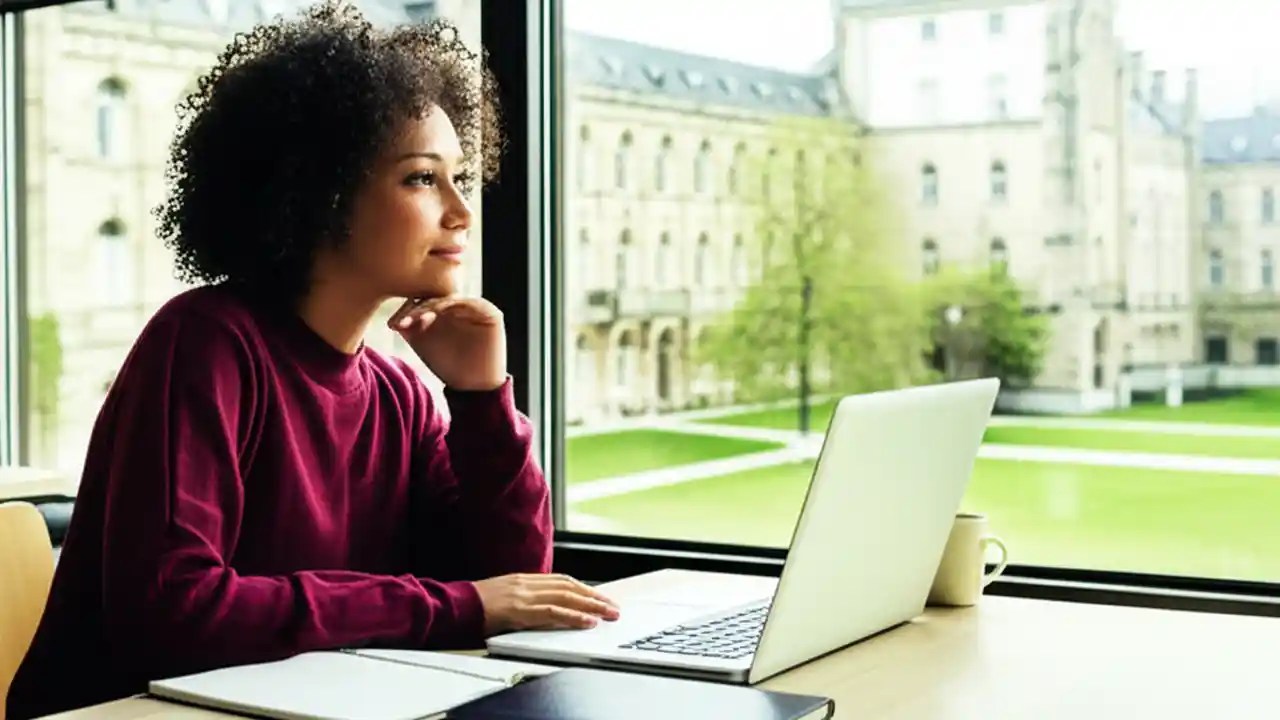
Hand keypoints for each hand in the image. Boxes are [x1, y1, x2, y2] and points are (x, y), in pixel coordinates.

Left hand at [388, 296, 505, 390]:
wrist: (474, 386)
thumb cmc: (448, 366)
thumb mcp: (423, 344)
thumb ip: (410, 328)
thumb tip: (391, 319)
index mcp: (447, 310)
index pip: (425, 301)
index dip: (409, 310)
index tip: (393, 325)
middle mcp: (462, 306)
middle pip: (436, 297)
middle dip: (418, 308)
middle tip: (404, 322)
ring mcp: (477, 308)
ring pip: (450, 299)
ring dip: (431, 307)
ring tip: (417, 320)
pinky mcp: (491, 313)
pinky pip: (469, 304)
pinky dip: (451, 307)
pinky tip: (435, 317)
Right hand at [472, 573, 621, 634]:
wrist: (452, 606)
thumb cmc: (472, 606)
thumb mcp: (501, 596)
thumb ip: (522, 599)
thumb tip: (542, 609)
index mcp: (522, 579)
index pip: (561, 580)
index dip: (583, 588)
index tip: (598, 596)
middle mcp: (526, 583)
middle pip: (569, 586)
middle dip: (594, 596)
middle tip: (613, 606)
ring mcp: (523, 595)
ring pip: (566, 597)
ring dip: (591, 606)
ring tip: (609, 614)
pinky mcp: (519, 610)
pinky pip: (552, 613)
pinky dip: (573, 616)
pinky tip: (587, 622)